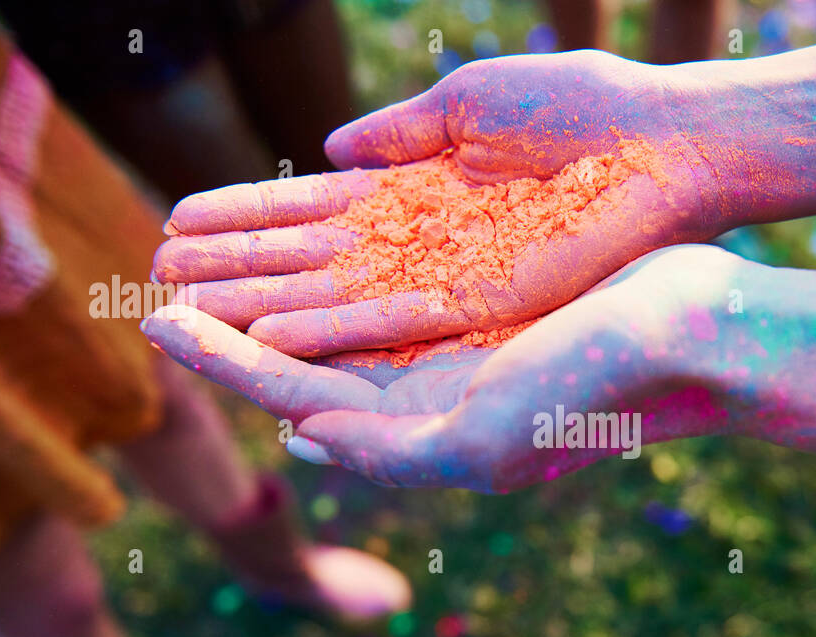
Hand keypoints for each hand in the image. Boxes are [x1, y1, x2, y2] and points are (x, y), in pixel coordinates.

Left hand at [143, 245, 747, 490]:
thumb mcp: (481, 443)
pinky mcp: (485, 304)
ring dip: (282, 289)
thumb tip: (301, 438)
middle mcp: (437, 398)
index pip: (307, 401)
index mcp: (429, 438)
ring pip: (348, 318)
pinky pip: (397, 282)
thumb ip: (387, 454)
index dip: (232, 365)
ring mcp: (462, 351)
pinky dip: (347, 260)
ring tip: (223, 257)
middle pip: (315, 361)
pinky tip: (318, 235)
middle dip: (240, 330)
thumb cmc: (594, 390)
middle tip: (164, 287)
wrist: (691, 336)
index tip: (168, 326)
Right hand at [152, 51, 736, 356]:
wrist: (661, 148)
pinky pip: (388, 335)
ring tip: (188, 325)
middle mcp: (418, 249)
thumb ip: (399, 134)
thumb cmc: (580, 112)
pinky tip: (269, 352)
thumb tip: (329, 154)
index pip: (309, 213)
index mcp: (414, 193)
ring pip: (333, 310)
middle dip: (232, 274)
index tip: (177, 222)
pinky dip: (329, 343)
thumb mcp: (470, 106)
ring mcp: (446, 285)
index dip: (245, 219)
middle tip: (154, 283)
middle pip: (306, 268)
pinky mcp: (480, 315)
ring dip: (259, 319)